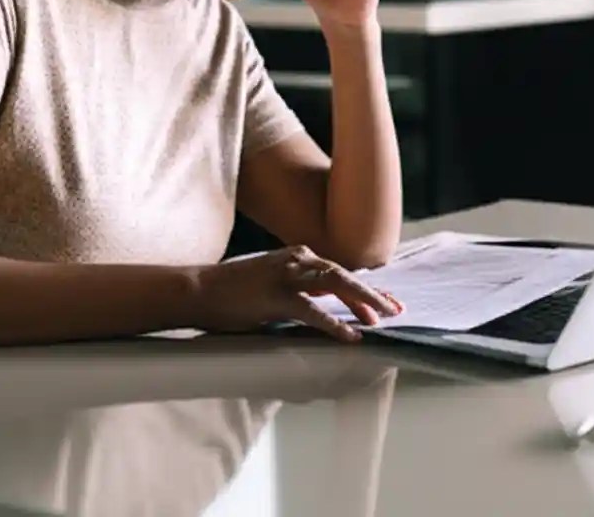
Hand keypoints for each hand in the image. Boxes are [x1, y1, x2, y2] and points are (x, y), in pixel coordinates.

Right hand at [195, 245, 404, 341]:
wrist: (197, 290)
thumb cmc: (232, 292)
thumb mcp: (272, 285)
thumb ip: (298, 291)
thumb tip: (323, 306)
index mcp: (297, 258)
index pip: (339, 271)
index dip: (365, 287)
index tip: (387, 301)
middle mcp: (296, 260)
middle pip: (344, 275)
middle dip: (372, 293)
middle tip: (396, 309)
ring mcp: (286, 276)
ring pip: (335, 285)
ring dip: (361, 302)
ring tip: (381, 319)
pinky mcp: (275, 297)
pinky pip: (312, 311)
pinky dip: (334, 323)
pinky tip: (351, 335)